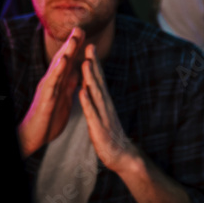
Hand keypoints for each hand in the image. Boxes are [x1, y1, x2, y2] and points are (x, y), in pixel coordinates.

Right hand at [18, 27, 84, 156]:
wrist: (35, 136)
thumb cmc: (49, 117)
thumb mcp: (64, 97)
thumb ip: (69, 84)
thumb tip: (78, 72)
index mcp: (59, 82)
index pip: (69, 62)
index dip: (76, 48)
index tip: (84, 32)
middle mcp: (52, 82)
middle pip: (63, 60)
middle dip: (71, 44)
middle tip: (79, 28)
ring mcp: (48, 89)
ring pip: (57, 68)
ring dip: (65, 52)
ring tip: (73, 39)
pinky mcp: (45, 98)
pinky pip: (53, 82)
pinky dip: (58, 70)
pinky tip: (63, 61)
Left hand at [79, 44, 135, 171]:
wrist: (122, 156)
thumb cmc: (110, 135)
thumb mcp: (103, 114)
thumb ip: (98, 100)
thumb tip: (92, 86)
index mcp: (105, 102)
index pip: (99, 79)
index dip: (94, 63)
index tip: (90, 46)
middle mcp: (106, 105)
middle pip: (99, 81)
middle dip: (93, 63)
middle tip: (89, 46)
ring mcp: (103, 116)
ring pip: (96, 94)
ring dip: (90, 78)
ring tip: (85, 63)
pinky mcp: (99, 128)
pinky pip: (92, 114)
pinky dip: (87, 102)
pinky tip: (81, 92)